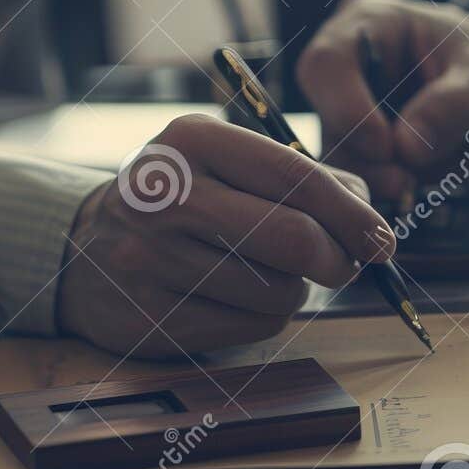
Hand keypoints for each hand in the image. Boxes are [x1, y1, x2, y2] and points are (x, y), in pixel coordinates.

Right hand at [56, 115, 394, 356]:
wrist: (84, 249)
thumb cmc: (182, 203)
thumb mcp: (229, 165)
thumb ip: (304, 179)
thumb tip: (369, 216)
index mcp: (192, 141)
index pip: (299, 179)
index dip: (355, 216)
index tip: (384, 240)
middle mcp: (166, 195)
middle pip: (296, 240)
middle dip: (339, 260)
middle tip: (346, 265)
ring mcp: (153, 258)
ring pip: (280, 291)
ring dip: (295, 290)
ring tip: (262, 272)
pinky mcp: (154, 316)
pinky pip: (254, 327)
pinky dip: (265, 317)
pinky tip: (234, 297)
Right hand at [296, 0, 468, 200]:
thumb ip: (453, 105)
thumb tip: (405, 149)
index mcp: (370, 24)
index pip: (326, 64)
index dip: (347, 111)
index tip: (388, 147)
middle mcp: (350, 67)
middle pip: (328, 122)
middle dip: (372, 160)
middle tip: (411, 180)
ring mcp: (353, 111)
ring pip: (345, 161)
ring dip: (390, 179)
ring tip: (437, 171)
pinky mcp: (365, 148)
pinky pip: (367, 181)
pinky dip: (400, 188)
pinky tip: (432, 177)